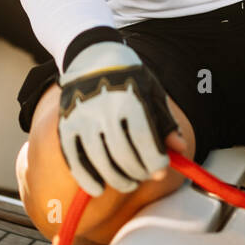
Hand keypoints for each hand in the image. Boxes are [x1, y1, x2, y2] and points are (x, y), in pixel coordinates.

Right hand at [57, 40, 179, 196]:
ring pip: (99, 160)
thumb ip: (165, 122)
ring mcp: (82, 117)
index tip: (161, 170)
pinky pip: (73, 159)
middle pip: (122, 153)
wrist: (92, 55)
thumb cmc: (130, 77)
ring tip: (128, 183)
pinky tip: (98, 188)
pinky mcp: (65, 125)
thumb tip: (179, 148)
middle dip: (138, 171)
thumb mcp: (153, 92)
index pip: (144, 138)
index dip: (155, 160)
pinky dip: (86, 178)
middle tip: (145, 176)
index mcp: (130, 98)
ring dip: (116, 179)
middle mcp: (103, 108)